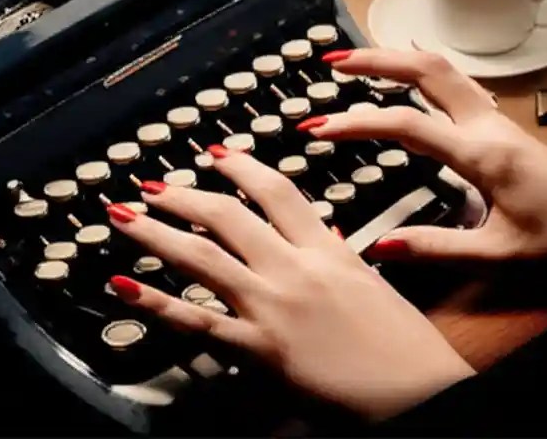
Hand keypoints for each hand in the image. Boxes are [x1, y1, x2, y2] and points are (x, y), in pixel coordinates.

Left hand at [104, 149, 474, 422]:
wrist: (424, 392)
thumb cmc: (411, 353)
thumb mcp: (378, 290)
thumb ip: (344, 262)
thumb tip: (329, 241)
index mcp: (330, 251)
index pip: (278, 192)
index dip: (242, 168)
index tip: (217, 154)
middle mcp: (296, 270)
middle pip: (229, 215)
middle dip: (183, 195)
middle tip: (153, 185)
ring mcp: (274, 307)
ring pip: (202, 256)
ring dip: (155, 231)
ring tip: (123, 215)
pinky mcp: (260, 348)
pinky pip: (196, 320)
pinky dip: (154, 302)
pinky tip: (123, 286)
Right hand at [311, 48, 546, 263]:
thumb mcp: (500, 257)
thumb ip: (437, 250)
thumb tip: (377, 246)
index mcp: (484, 155)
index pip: (407, 125)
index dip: (357, 123)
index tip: (316, 127)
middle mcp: (491, 128)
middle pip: (428, 71)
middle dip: (377, 61)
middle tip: (333, 63)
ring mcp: (500, 124)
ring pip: (445, 72)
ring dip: (400, 60)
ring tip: (358, 62)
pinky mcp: (506, 132)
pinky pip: (459, 86)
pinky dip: (426, 73)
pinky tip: (411, 75)